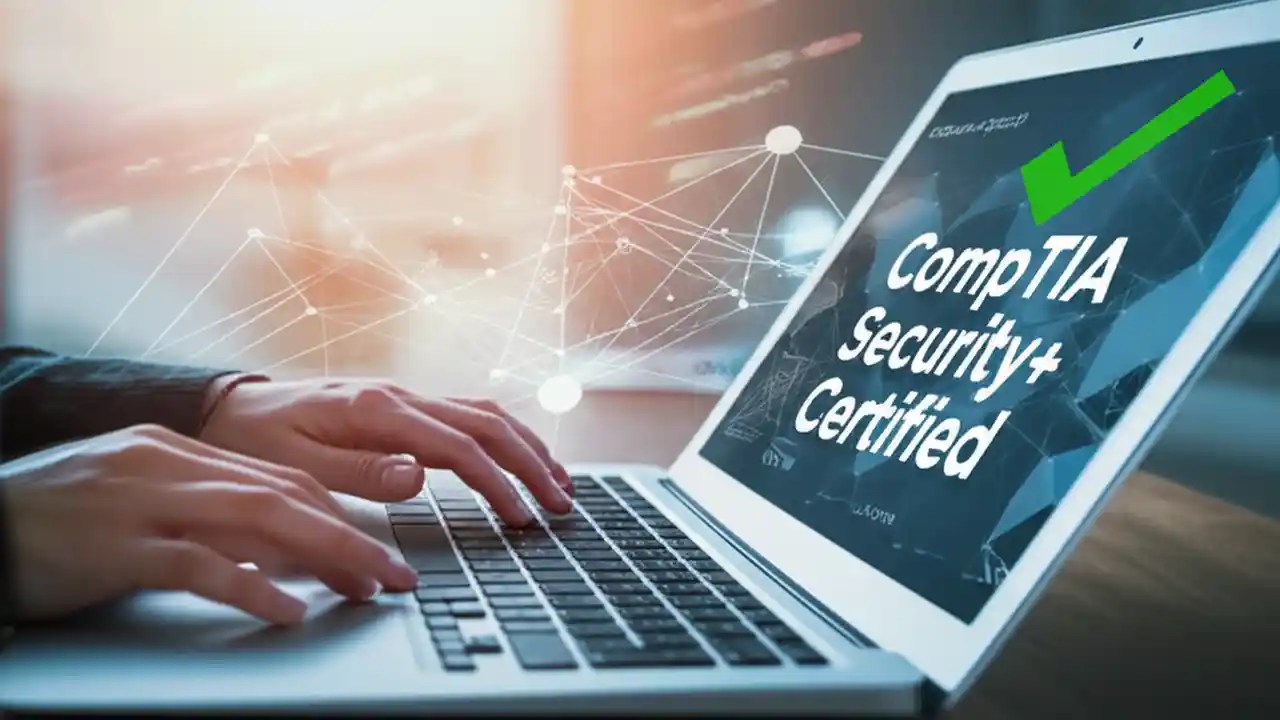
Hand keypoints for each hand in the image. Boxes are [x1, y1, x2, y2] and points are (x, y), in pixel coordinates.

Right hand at [2, 424, 417, 623]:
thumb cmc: (56, 520)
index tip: (376, 550)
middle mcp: (168, 464)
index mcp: (178, 450)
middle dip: (350, 536)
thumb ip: (203, 508)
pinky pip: (199, 565)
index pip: (280, 476)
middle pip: (285, 494)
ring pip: (258, 519)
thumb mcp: (138, 498)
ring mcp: (142, 502)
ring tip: (367, 589)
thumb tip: (277, 544)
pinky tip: (289, 611)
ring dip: (326, 556)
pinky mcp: (116, 546)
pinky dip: (252, 587)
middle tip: (395, 574)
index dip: (337, 516)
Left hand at [198, 378, 572, 525]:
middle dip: (530, 463)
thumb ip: (359, 471)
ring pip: (483, 413)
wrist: (226, 407)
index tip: (521, 517)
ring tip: (558, 480)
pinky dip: (501, 437)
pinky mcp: (401, 407)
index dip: (497, 483)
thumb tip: (420, 475)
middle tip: (562, 503)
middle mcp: (398, 396)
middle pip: (485, 423)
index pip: (456, 447)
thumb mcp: (293, 466)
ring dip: (525, 445)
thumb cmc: (254, 441)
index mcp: (376, 411)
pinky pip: (465, 416)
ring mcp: (403, 397)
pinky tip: (517, 457)